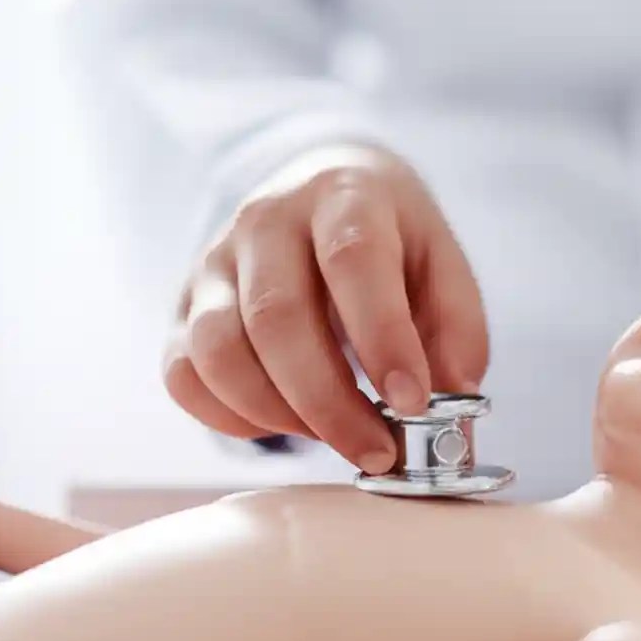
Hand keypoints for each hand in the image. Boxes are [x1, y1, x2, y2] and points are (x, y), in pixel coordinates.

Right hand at [166, 143, 488, 473]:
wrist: (319, 189)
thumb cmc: (389, 239)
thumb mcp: (441, 263)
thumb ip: (456, 328)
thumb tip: (452, 399)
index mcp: (342, 196)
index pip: (352, 259)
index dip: (381, 336)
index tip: (412, 402)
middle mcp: (266, 221)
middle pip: (276, 317)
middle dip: (328, 401)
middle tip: (377, 452)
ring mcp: (214, 263)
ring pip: (217, 351)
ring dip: (276, 415)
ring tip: (332, 434)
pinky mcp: (184, 307)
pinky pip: (183, 375)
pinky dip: (228, 418)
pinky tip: (281, 423)